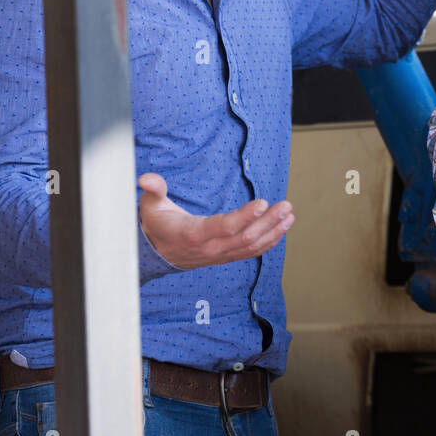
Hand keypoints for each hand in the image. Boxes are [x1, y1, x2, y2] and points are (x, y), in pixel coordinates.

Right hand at [137, 172, 293, 269]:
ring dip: (273, 231)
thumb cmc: (156, 224)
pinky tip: (281, 229)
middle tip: (286, 206)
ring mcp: (220, 255)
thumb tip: (146, 179)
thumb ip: (153, 190)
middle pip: (245, 237)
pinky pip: (251, 252)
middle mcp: (210, 248)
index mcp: (194, 233)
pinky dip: (269, 242)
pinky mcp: (226, 257)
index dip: (245, 216)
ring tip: (289, 215)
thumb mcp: (149, 206)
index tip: (263, 202)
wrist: (155, 254)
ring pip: (251, 246)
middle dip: (268, 222)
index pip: (224, 226)